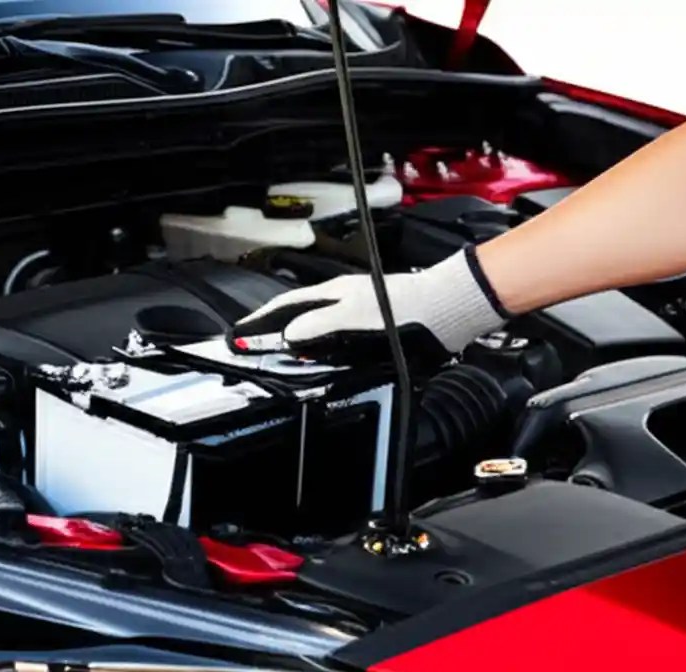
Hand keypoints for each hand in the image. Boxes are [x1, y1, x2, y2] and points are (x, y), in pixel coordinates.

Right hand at [230, 249, 508, 359]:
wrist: (443, 312)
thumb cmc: (401, 307)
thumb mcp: (351, 314)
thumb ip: (317, 324)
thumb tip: (289, 334)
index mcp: (333, 293)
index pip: (287, 305)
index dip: (263, 318)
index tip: (242, 331)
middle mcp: (342, 303)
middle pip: (300, 318)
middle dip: (277, 332)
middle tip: (255, 348)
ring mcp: (357, 318)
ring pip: (318, 331)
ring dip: (300, 344)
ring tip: (282, 358)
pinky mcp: (373, 333)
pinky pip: (337, 343)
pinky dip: (323, 352)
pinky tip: (324, 363)